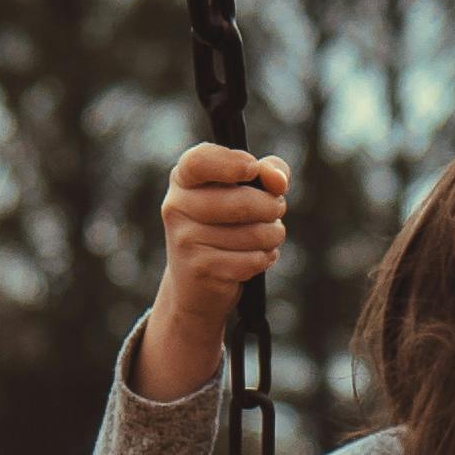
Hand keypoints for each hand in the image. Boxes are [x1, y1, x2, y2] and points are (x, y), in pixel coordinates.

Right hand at [137, 143, 285, 401]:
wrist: (194, 295)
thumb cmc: (225, 235)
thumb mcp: (240, 201)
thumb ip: (264, 177)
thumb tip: (277, 174)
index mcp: (184, 179)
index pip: (202, 158)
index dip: (233, 163)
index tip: (255, 172)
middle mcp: (176, 207)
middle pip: (245, 198)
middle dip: (272, 209)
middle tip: (275, 215)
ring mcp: (183, 241)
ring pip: (254, 230)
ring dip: (272, 237)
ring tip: (266, 242)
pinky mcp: (197, 272)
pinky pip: (251, 260)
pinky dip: (263, 262)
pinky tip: (256, 263)